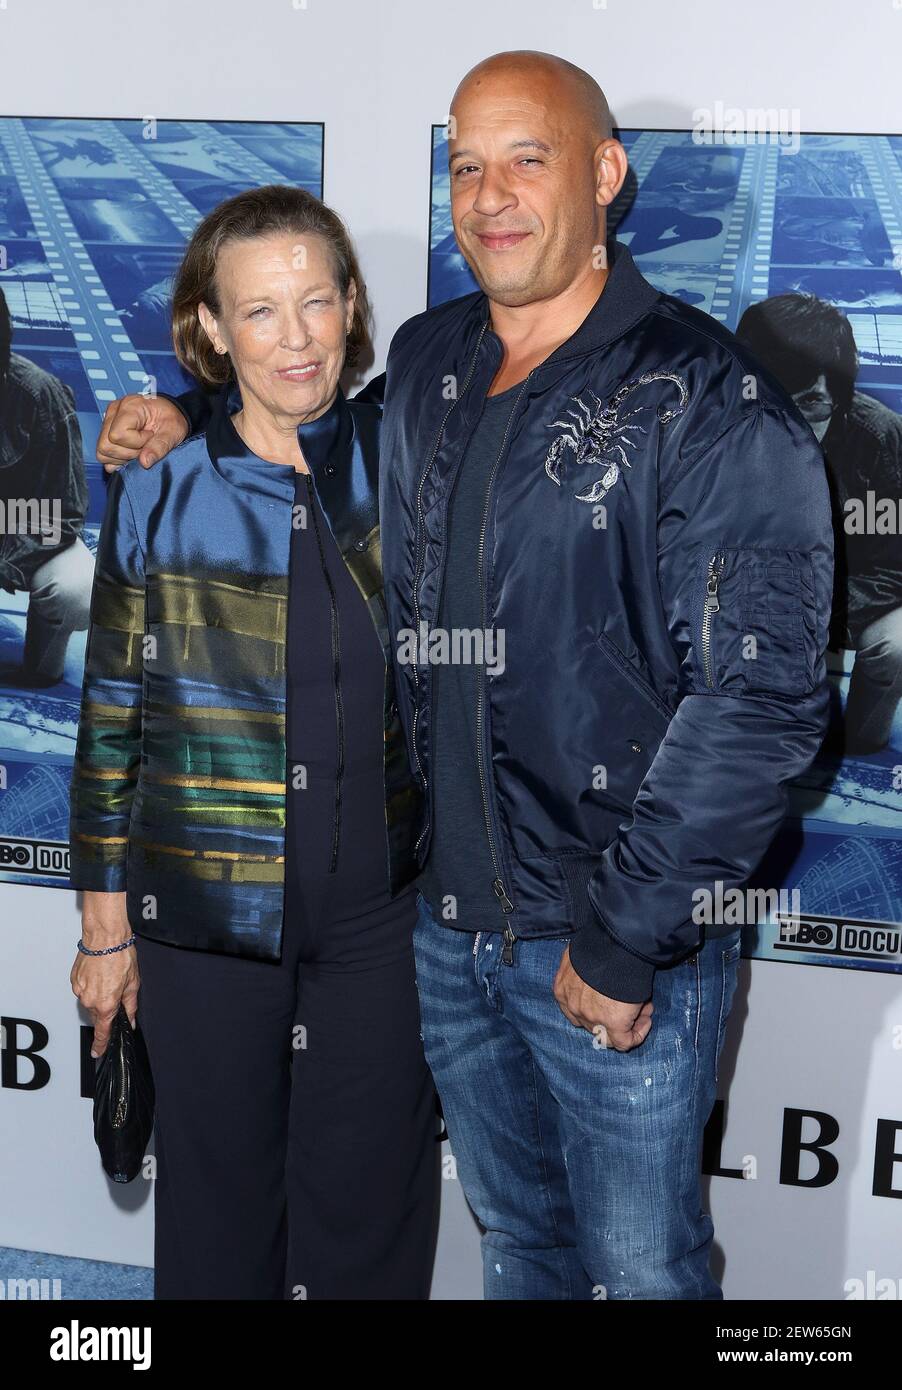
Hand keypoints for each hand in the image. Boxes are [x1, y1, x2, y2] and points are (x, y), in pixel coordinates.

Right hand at [70, 891, 139, 1057]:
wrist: (105, 937)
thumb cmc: (120, 956)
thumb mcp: (133, 983)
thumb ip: (130, 1006)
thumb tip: (131, 1020)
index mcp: (106, 1005)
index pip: (102, 1032)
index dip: (101, 1044)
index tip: (98, 1052)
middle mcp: (89, 1000)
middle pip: (97, 1015)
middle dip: (106, 1009)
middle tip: (116, 991)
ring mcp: (79, 990)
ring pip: (89, 1002)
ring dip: (98, 996)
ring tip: (108, 978)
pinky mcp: (74, 981)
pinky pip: (83, 990)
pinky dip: (91, 986)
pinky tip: (100, 974)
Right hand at [96, 394, 187, 471]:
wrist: (168, 415)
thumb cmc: (171, 419)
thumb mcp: (173, 432)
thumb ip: (159, 447)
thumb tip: (144, 462)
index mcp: (130, 406)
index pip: (118, 435)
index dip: (135, 443)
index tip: (150, 436)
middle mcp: (114, 411)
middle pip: (105, 445)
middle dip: (127, 453)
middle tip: (144, 446)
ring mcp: (108, 421)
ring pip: (102, 451)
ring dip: (122, 456)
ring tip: (138, 448)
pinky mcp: (107, 431)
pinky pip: (103, 453)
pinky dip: (117, 458)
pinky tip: (131, 451)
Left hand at [553, 945, 652, 1051]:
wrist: (616, 944)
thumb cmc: (602, 945)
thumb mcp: (583, 957)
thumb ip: (585, 973)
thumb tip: (599, 978)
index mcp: (562, 990)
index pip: (576, 1011)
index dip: (596, 1008)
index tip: (612, 998)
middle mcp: (573, 1007)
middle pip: (593, 1023)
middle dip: (613, 1015)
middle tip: (630, 1002)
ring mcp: (591, 1018)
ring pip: (609, 1034)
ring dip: (627, 1023)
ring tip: (642, 1006)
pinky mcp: (612, 1024)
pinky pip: (624, 1042)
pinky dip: (637, 1033)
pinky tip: (646, 1018)